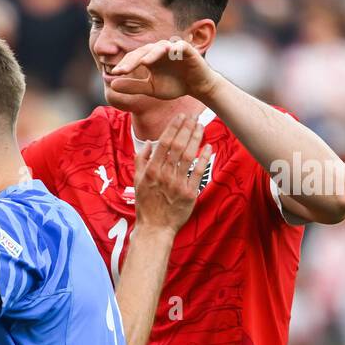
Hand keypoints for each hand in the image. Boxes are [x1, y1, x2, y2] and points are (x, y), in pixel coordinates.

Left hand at [108, 38, 219, 101]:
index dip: (124, 65)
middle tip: (122, 70)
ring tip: (143, 62)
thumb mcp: (151, 88)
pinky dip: (174, 49)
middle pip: (143, 51)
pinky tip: (168, 54)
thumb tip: (112, 85)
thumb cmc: (174, 85)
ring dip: (151, 53)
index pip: (133, 58)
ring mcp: (173, 49)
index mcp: (149, 58)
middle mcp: (159, 51)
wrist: (197, 87)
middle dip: (132, 60)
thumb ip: (133, 86)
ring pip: (159, 47)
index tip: (114, 73)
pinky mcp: (187, 49)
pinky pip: (179, 46)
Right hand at [132, 112, 210, 234]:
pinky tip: (208, 146)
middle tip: (193, 116)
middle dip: (186, 128)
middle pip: (178, 146)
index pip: (164, 143)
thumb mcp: (137, 182)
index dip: (173, 128)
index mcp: (151, 171)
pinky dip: (204, 158)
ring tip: (200, 126)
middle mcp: (164, 175)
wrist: (155, 228)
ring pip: (189, 156)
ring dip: (196, 138)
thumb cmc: (146, 205)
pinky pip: (198, 172)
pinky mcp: (189, 193)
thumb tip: (148, 143)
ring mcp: (178, 184)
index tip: (180, 116)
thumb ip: (140, 161)